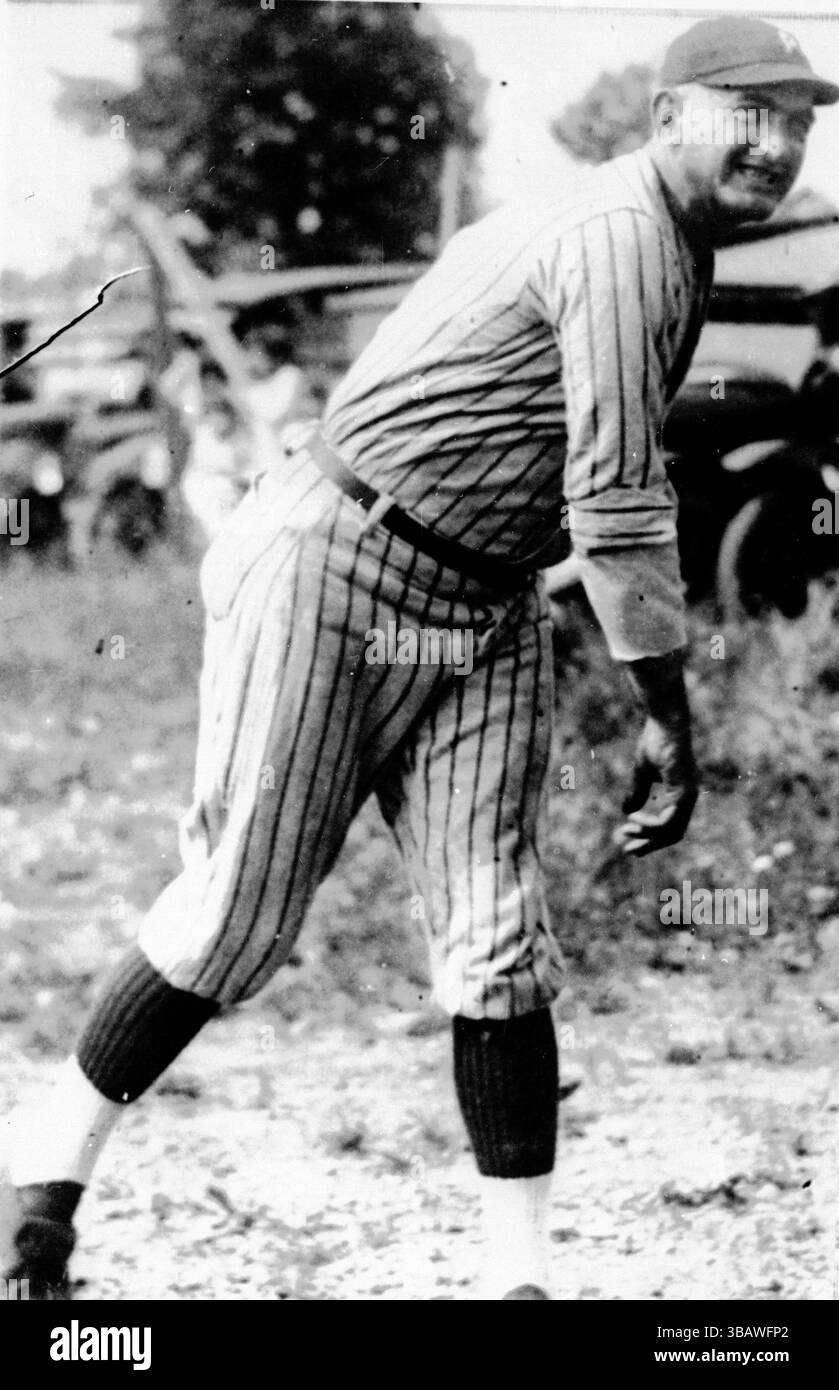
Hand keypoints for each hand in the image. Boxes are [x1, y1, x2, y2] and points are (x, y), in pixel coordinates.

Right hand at [615, 651, 697, 857]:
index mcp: (680, 793)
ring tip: (626, 831)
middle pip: (672, 834)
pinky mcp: (684, 791)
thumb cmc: (655, 740)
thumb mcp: (642, 771)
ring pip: (671, 830)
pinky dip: (651, 824)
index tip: (628, 840)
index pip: (669, 825)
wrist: (665, 721)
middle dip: (649, 844)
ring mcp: (688, 795)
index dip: (650, 836)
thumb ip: (637, 791)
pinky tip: (634, 818)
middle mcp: (688, 797)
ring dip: (647, 836)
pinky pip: (669, 819)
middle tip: (626, 850)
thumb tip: (627, 810)